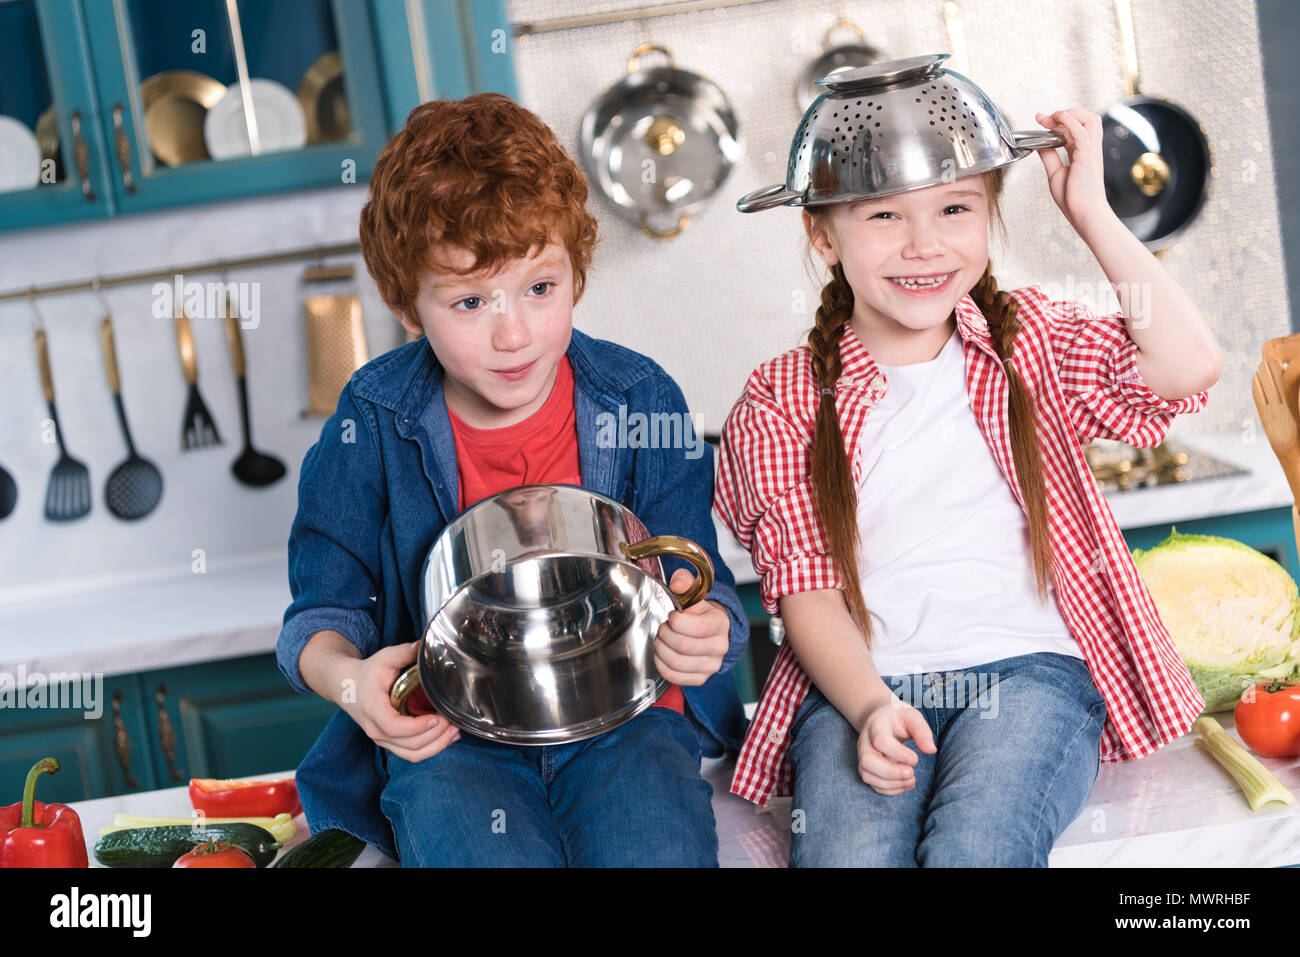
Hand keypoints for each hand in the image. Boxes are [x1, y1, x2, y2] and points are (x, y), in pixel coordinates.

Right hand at [337, 641, 460, 761]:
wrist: (347, 687)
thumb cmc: (367, 673)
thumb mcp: (384, 658)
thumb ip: (404, 652)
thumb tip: (425, 645)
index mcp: (373, 709)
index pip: (394, 727)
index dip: (418, 727)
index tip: (437, 717)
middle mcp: (376, 730)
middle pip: (409, 745)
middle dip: (436, 735)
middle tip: (453, 720)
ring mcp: (382, 739)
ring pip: (412, 754)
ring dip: (437, 745)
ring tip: (454, 731)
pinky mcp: (389, 743)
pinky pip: (411, 754)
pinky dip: (431, 749)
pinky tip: (446, 737)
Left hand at [653, 568, 729, 685]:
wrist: (712, 631)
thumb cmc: (700, 613)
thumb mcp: (695, 594)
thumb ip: (685, 583)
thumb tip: (678, 581)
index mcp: (720, 623)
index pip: (698, 628)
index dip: (677, 622)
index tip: (672, 615)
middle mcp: (720, 647)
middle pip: (683, 646)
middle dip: (665, 634)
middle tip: (663, 627)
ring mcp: (711, 665)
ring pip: (676, 663)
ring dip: (661, 649)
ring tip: (661, 639)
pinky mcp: (701, 678)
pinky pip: (674, 676)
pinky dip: (661, 665)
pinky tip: (662, 654)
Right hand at [856, 696, 936, 795]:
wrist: (880, 721)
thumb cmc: (899, 720)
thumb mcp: (912, 717)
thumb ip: (922, 732)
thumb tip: (931, 750)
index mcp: (876, 725)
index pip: (880, 740)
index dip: (897, 753)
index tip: (915, 759)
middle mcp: (865, 742)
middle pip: (867, 761)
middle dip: (890, 772)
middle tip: (911, 773)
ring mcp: (863, 757)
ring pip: (868, 776)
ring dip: (892, 784)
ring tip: (912, 780)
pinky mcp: (867, 770)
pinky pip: (874, 785)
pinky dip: (890, 790)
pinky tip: (905, 784)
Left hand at [1033, 108, 1112, 233]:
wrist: (1084, 212)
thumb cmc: (1073, 198)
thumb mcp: (1055, 173)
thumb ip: (1049, 156)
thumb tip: (1039, 144)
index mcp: (1082, 153)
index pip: (1073, 129)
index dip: (1058, 121)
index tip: (1041, 119)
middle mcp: (1089, 149)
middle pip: (1087, 119)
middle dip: (1066, 113)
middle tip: (1046, 119)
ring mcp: (1090, 151)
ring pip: (1090, 120)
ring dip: (1071, 114)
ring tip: (1054, 117)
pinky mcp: (1088, 155)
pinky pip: (1082, 131)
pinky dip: (1071, 121)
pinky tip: (1059, 117)